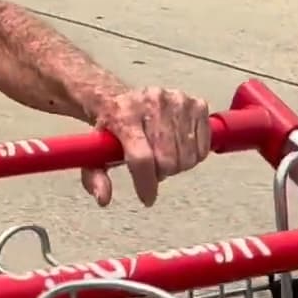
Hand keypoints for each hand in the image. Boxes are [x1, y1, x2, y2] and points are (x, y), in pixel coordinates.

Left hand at [82, 87, 211, 207]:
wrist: (123, 98)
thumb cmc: (112, 129)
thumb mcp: (95, 153)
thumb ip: (95, 178)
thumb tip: (103, 199)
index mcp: (124, 114)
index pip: (142, 157)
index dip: (146, 183)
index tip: (147, 198)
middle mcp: (152, 102)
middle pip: (168, 161)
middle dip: (160, 173)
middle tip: (152, 167)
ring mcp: (176, 101)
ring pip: (188, 157)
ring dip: (177, 166)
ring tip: (163, 155)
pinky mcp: (195, 103)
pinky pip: (203, 148)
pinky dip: (193, 156)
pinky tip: (178, 146)